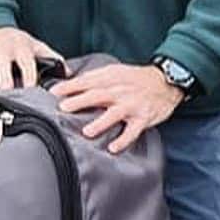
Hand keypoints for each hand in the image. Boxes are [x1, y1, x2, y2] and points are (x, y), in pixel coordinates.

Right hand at [0, 28, 62, 91]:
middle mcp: (1, 49)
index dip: (29, 75)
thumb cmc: (18, 43)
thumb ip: (53, 59)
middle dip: (4, 80)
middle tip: (7, 94)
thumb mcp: (37, 47)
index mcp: (20, 47)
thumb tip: (68, 72)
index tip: (31, 89)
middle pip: (2, 65)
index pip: (26, 62)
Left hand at [52, 62, 182, 154]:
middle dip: (79, 101)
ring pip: (115, 113)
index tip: (54, 92)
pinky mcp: (143, 118)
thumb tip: (69, 80)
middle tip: (63, 108)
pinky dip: (123, 139)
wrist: (166, 82)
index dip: (70, 86)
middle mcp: (120, 90)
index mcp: (111, 78)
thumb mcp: (115, 71)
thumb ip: (93, 77)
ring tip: (87, 131)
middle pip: (97, 95)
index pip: (87, 81)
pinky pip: (132, 131)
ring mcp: (132, 105)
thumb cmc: (136, 79)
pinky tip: (113, 148)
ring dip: (101, 122)